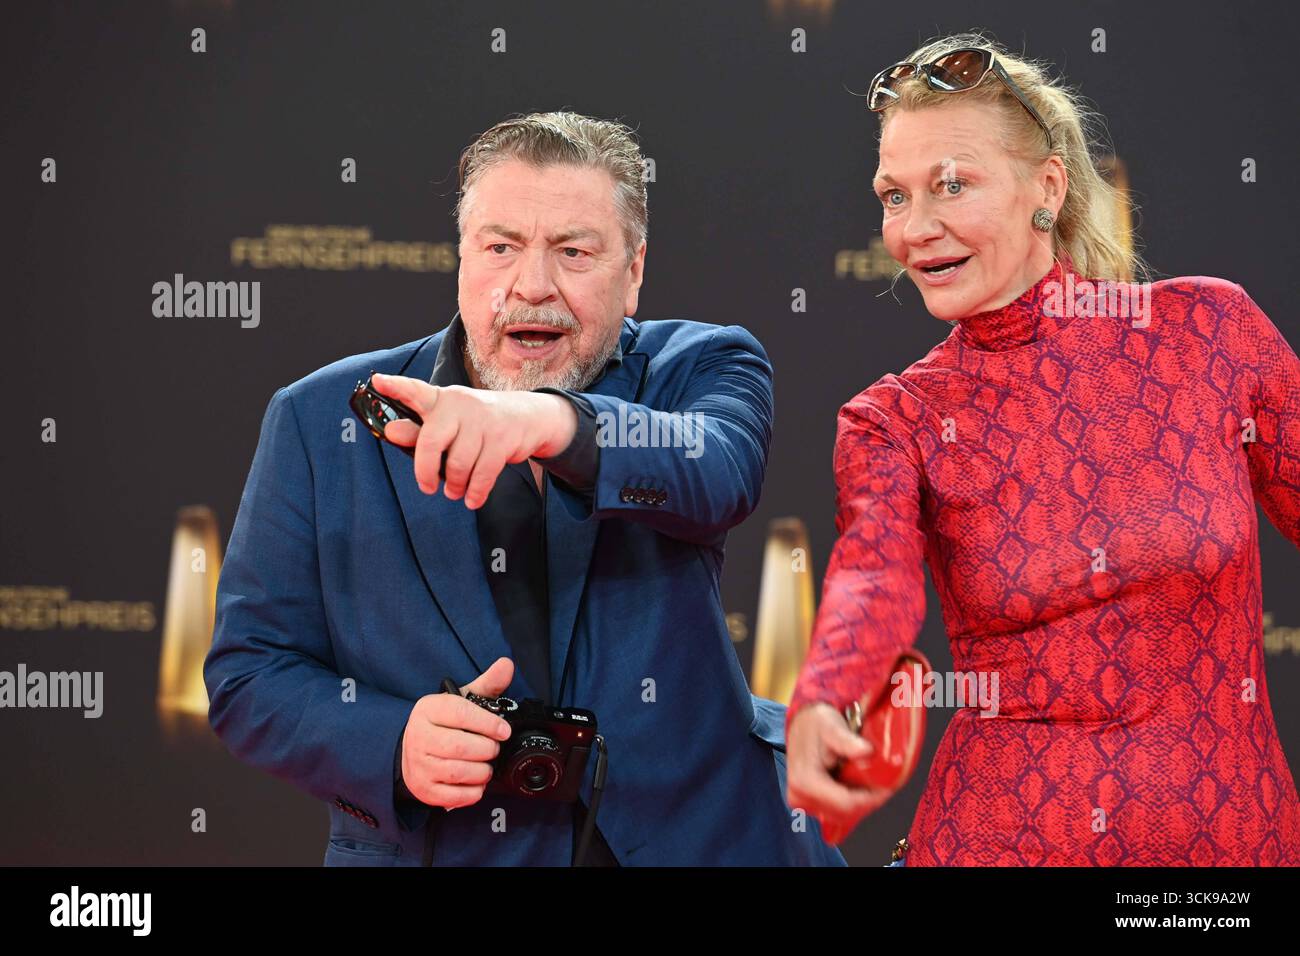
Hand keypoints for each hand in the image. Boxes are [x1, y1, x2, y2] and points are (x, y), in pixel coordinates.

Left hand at [369, 373, 577, 508]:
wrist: (528, 416)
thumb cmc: (477, 423)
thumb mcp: (448, 423)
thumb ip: (418, 431)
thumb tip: (390, 432)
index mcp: (441, 400)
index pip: (415, 391)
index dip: (396, 387)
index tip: (377, 381)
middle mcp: (460, 405)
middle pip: (431, 442)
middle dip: (426, 471)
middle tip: (427, 487)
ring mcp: (483, 421)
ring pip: (459, 464)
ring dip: (455, 485)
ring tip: (455, 491)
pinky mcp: (502, 439)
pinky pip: (483, 474)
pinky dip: (475, 492)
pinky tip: (472, 499)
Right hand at [399, 657, 515, 809]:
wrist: (412, 749)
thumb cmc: (442, 724)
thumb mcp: (461, 700)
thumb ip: (486, 684)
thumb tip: (507, 664)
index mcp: (428, 710)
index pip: (460, 713)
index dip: (488, 723)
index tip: (504, 730)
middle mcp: (419, 736)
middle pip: (460, 746)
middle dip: (487, 749)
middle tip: (494, 748)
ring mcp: (418, 765)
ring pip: (458, 772)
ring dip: (482, 771)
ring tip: (487, 764)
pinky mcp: (423, 788)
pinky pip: (453, 796)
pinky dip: (473, 791)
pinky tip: (476, 781)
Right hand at [786, 702, 890, 844]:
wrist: (802, 724)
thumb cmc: (817, 724)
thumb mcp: (832, 726)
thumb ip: (847, 741)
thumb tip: (866, 751)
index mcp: (805, 781)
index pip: (846, 804)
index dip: (871, 798)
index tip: (888, 787)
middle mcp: (799, 796)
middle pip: (845, 813)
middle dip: (868, 801)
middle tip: (885, 784)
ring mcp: (801, 803)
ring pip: (842, 815)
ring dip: (861, 802)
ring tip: (873, 783)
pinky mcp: (806, 804)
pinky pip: (835, 812)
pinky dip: (851, 802)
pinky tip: (858, 786)